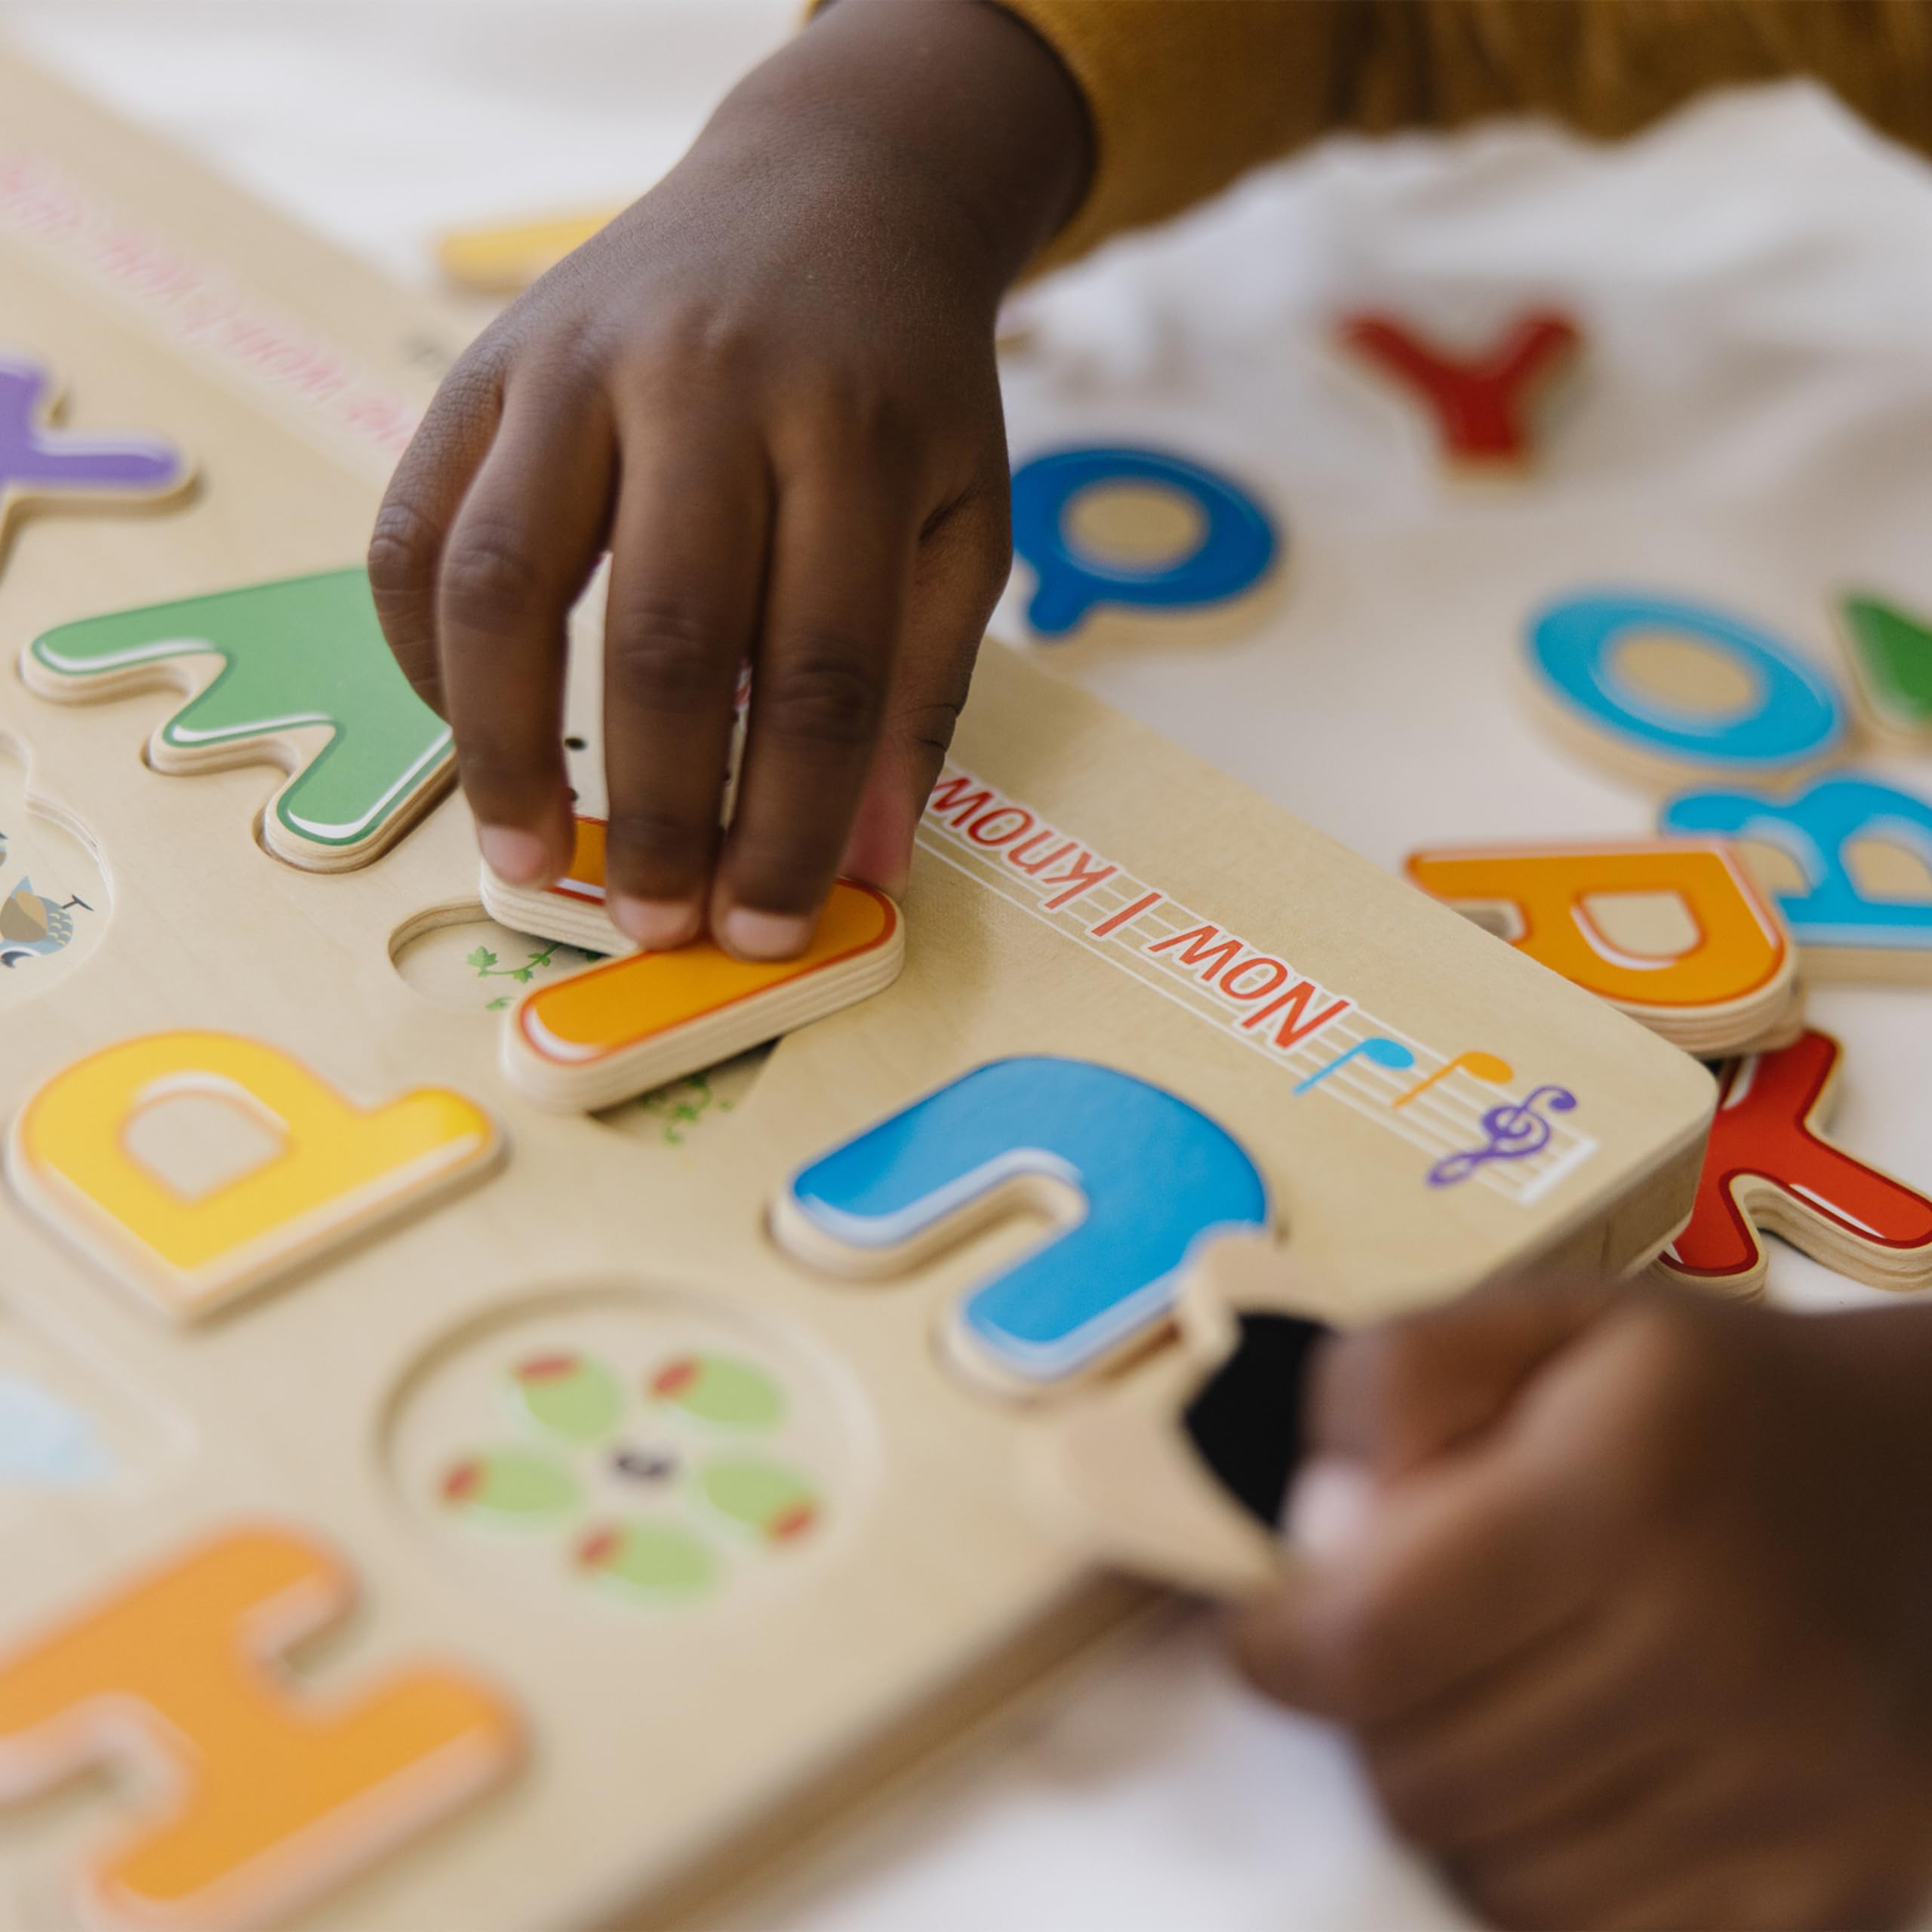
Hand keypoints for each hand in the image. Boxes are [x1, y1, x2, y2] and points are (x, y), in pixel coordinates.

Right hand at [369, 0, 1088, 956]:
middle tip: (651, 921)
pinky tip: (470, 733)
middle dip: (653, 808)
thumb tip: (864, 870)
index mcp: (851, 433)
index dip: (790, 821)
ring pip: (501, 580)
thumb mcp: (960, 523)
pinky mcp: (481, 366)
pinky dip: (423, 651)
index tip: (766, 928)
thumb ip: (917, 693)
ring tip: (521, 860)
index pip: (821, 670)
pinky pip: (415, 528)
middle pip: (664, 636)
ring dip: (501, 747)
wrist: (823, 199)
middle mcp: (704, 387)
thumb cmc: (903, 388)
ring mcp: (573, 365)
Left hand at [1235, 1280, 1931, 1929]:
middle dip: (1370, 1717)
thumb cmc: (1703, 1404)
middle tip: (1402, 1653)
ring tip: (1494, 1703)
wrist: (1929, 1487)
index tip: (1271, 1627)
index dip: (1278, 1647)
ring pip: (1500, 1877)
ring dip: (1458, 1800)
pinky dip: (1551, 1875)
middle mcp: (1724, 1648)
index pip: (1370, 1640)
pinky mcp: (1839, 1887)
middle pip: (1423, 1775)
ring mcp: (1794, 1790)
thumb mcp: (1543, 1322)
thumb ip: (1394, 1384)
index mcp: (1625, 1485)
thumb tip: (1309, 1527)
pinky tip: (1570, 1778)